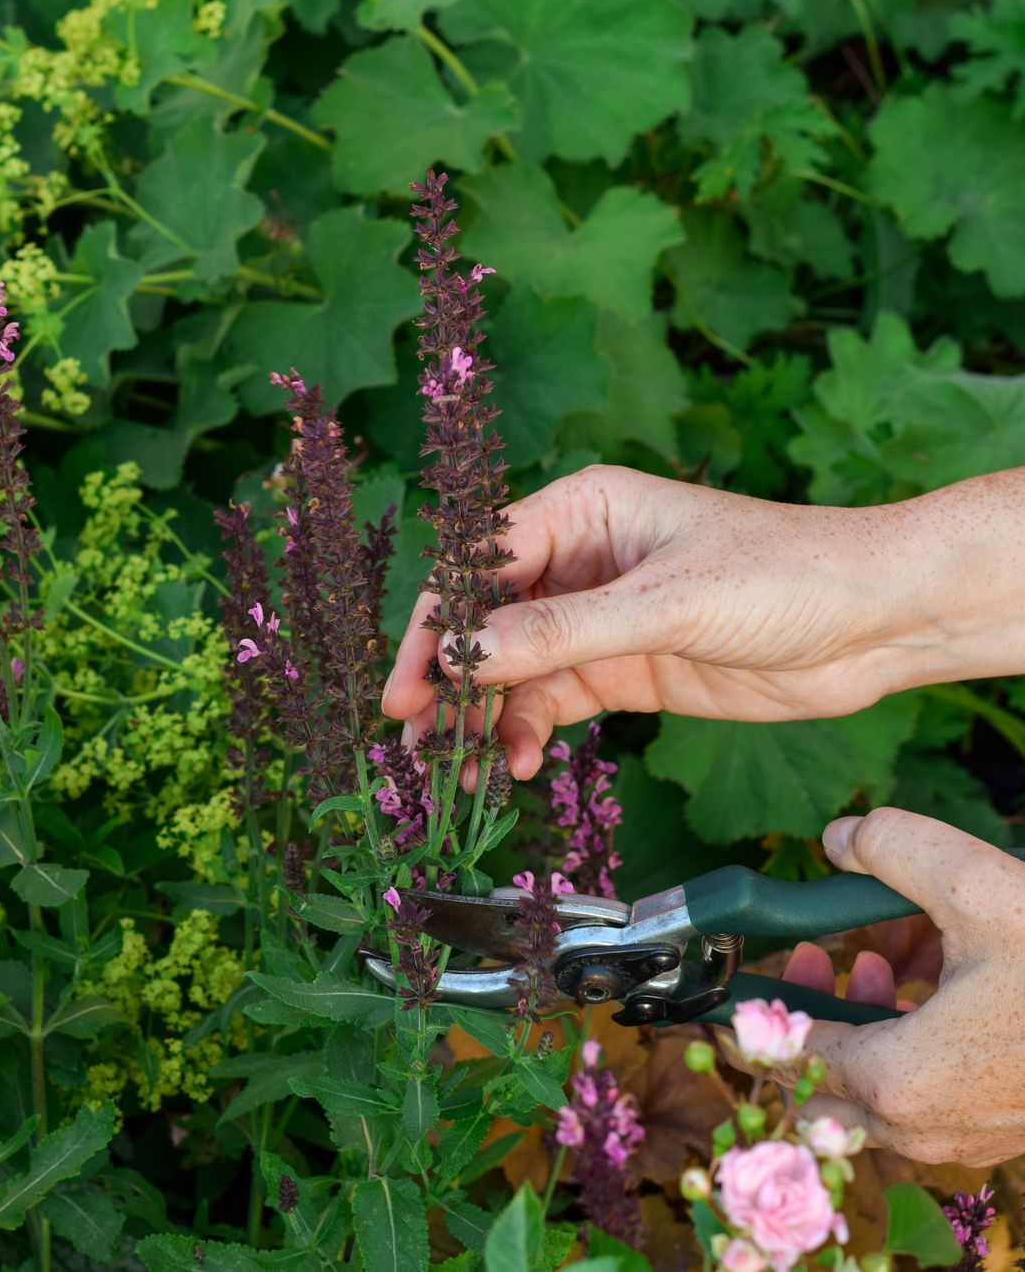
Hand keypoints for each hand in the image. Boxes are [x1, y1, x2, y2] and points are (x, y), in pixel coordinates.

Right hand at [383, 464, 953, 781]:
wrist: (878, 623)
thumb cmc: (785, 574)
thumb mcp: (666, 602)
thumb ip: (559, 631)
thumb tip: (458, 653)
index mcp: (582, 512)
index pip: (478, 566)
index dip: (436, 624)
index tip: (407, 684)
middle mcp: (578, 563)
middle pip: (485, 624)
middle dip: (448, 682)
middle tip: (415, 741)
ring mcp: (599, 621)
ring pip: (512, 672)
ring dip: (482, 720)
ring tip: (460, 773)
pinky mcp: (623, 671)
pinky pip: (552, 704)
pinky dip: (526, 734)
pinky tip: (517, 765)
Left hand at [781, 807, 1024, 1165]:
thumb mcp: (980, 882)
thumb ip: (890, 847)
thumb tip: (839, 837)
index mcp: (900, 1081)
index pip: (789, 1051)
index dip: (767, 996)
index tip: (775, 953)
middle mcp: (927, 1127)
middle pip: (827, 1084)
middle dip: (820, 1011)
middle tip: (835, 955)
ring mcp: (969, 1137)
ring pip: (882, 1089)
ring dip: (875, 1018)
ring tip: (897, 951)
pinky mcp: (1006, 1129)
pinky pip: (933, 1092)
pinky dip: (921, 1038)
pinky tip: (948, 976)